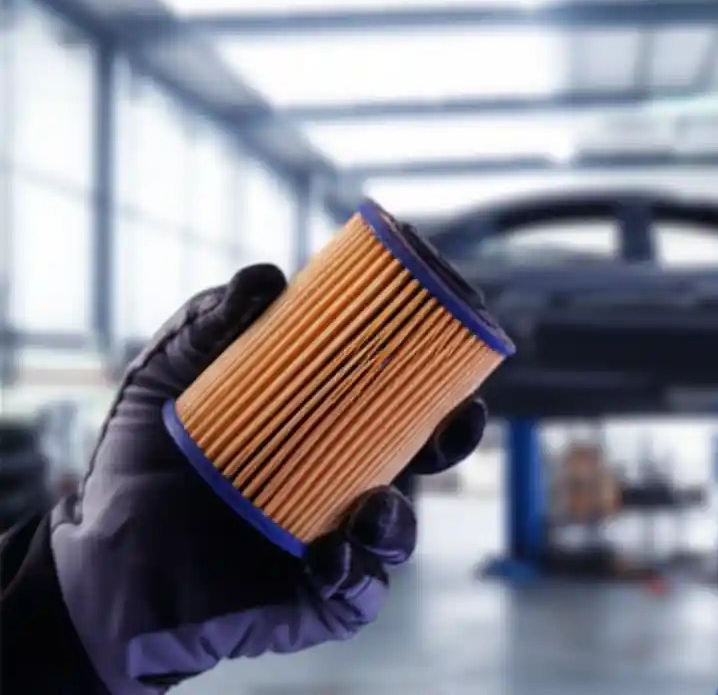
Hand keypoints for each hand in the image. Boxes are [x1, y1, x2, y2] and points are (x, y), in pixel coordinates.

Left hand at [49, 263, 486, 692]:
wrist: (101, 550)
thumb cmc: (143, 458)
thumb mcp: (169, 375)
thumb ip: (210, 321)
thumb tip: (268, 277)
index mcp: (326, 427)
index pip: (397, 399)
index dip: (438, 379)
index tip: (457, 349)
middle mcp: (343, 480)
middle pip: (424, 460)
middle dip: (456, 439)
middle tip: (458, 420)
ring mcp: (337, 541)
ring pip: (398, 531)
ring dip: (398, 518)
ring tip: (371, 509)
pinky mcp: (320, 599)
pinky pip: (358, 592)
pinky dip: (354, 573)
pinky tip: (328, 555)